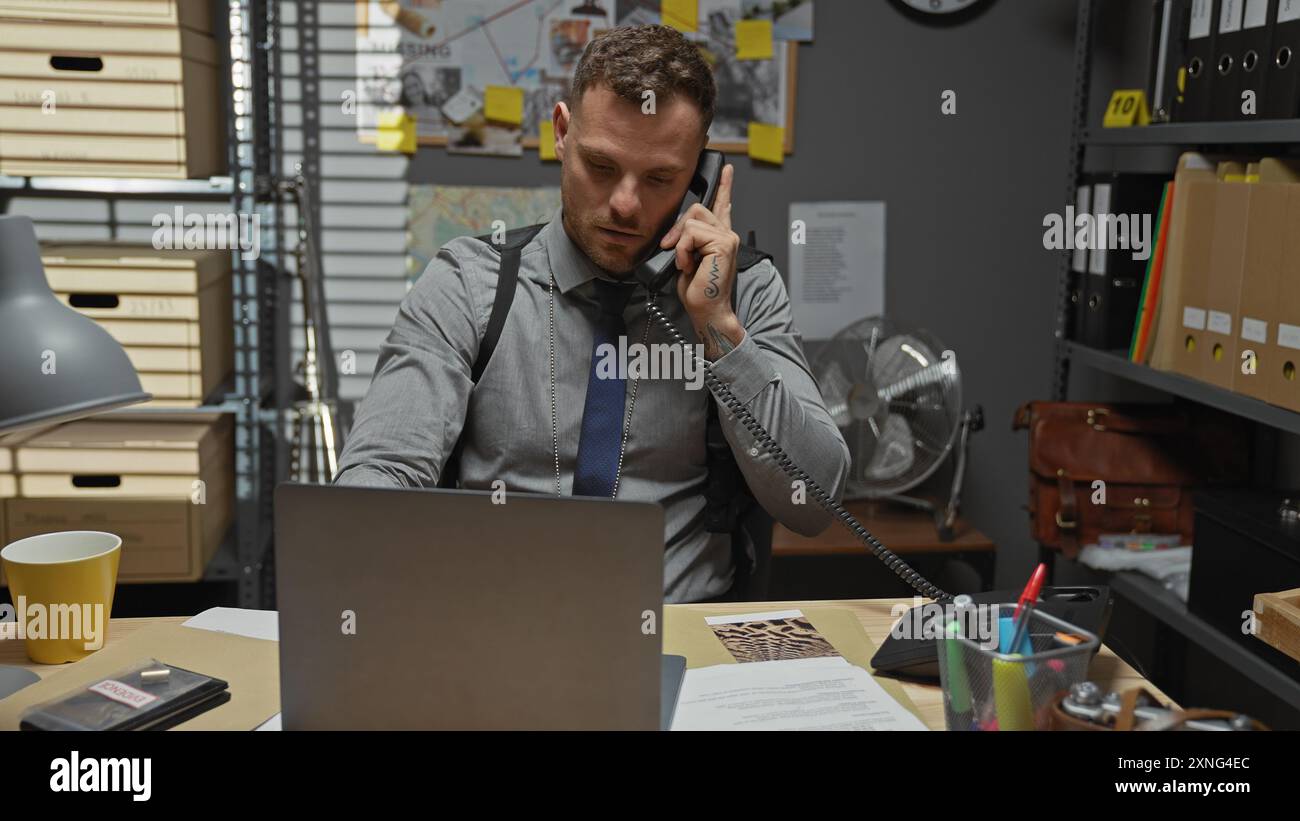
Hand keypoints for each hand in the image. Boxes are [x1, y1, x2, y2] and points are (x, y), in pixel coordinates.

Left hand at [658, 163, 744, 359]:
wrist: (706, 309)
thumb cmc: (697, 291)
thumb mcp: (686, 259)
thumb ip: (685, 241)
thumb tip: (673, 234)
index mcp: (720, 237)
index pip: (723, 205)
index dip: (725, 186)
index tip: (727, 169)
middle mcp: (727, 234)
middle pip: (696, 208)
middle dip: (678, 229)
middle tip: (673, 250)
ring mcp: (727, 237)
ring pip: (691, 221)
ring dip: (680, 244)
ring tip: (685, 263)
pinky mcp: (723, 243)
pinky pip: (691, 233)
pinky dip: (683, 250)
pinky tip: (689, 265)